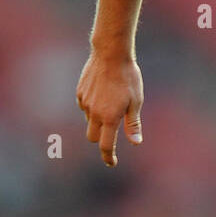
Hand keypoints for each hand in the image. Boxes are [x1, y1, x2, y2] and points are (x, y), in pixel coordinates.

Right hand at [76, 51, 143, 166]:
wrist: (110, 54)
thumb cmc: (128, 78)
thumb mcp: (136, 102)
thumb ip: (133, 124)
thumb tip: (135, 142)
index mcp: (110, 117)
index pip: (106, 145)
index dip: (108, 156)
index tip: (111, 162)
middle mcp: (94, 112)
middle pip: (93, 137)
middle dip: (101, 139)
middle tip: (111, 134)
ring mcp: (85, 102)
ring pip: (89, 120)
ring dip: (98, 119)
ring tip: (112, 102)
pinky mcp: (80, 92)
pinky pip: (85, 106)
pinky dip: (92, 106)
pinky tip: (103, 94)